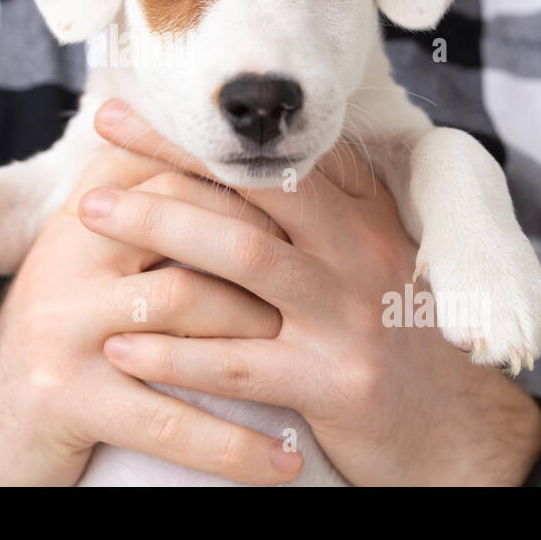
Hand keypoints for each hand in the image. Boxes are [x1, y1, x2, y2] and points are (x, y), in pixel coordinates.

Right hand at [0, 137, 301, 485]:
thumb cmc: (69, 336)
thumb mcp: (100, 263)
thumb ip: (157, 213)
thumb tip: (256, 172)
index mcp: (84, 211)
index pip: (178, 169)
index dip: (249, 182)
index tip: (322, 204)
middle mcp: (69, 252)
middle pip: (185, 221)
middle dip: (266, 248)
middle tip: (339, 278)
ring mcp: (64, 322)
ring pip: (186, 304)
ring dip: (261, 337)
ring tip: (317, 361)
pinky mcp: (66, 395)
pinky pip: (166, 416)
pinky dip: (232, 443)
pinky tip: (282, 462)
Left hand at [84, 99, 540, 485]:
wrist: (450, 437)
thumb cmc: (384, 337)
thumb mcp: (366, 260)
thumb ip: (315, 212)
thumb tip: (232, 157)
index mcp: (367, 213)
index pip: (281, 150)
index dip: (205, 124)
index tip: (137, 102)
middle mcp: (365, 251)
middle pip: (257, 184)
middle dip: (174, 152)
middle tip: (101, 132)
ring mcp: (353, 316)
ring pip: (243, 254)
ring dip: (158, 226)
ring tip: (90, 215)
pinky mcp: (339, 385)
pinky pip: (239, 364)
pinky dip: (173, 354)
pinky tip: (119, 346)